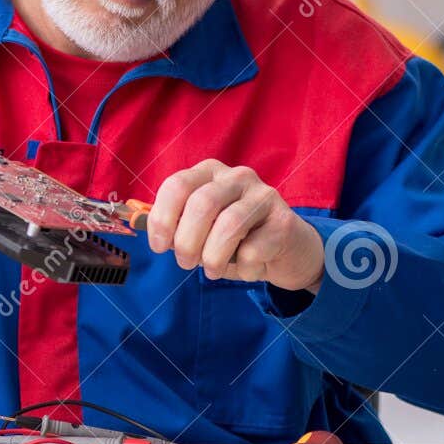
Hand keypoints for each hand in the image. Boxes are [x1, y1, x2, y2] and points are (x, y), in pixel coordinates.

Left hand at [143, 160, 323, 291]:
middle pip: (202, 204)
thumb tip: (156, 237)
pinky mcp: (285, 221)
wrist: (287, 250)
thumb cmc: (236, 239)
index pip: (177, 185)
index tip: (159, 247)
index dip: (162, 219)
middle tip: (186, 263)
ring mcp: (263, 195)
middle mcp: (236, 176)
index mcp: (209, 173)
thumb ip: (179, 226)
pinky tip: (248, 268)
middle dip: (187, 242)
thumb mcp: (203, 229)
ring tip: (212, 270)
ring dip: (213, 258)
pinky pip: (254, 249)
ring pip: (229, 225)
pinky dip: (244, 268)